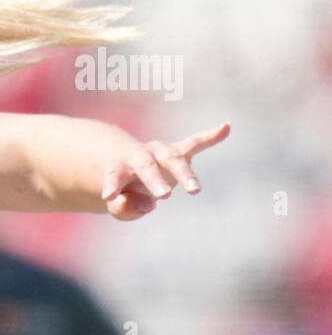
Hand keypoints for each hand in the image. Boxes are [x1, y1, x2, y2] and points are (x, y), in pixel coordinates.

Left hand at [100, 122, 230, 220]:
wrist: (127, 163)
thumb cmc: (123, 190)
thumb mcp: (118, 204)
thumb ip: (125, 207)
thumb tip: (149, 205)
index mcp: (119, 167)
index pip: (114, 176)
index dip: (112, 185)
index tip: (108, 196)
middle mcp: (140, 155)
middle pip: (146, 166)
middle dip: (155, 180)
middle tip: (164, 196)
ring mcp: (160, 151)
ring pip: (173, 159)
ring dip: (185, 174)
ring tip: (195, 191)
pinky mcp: (178, 150)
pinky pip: (196, 143)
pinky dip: (211, 136)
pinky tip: (226, 127)